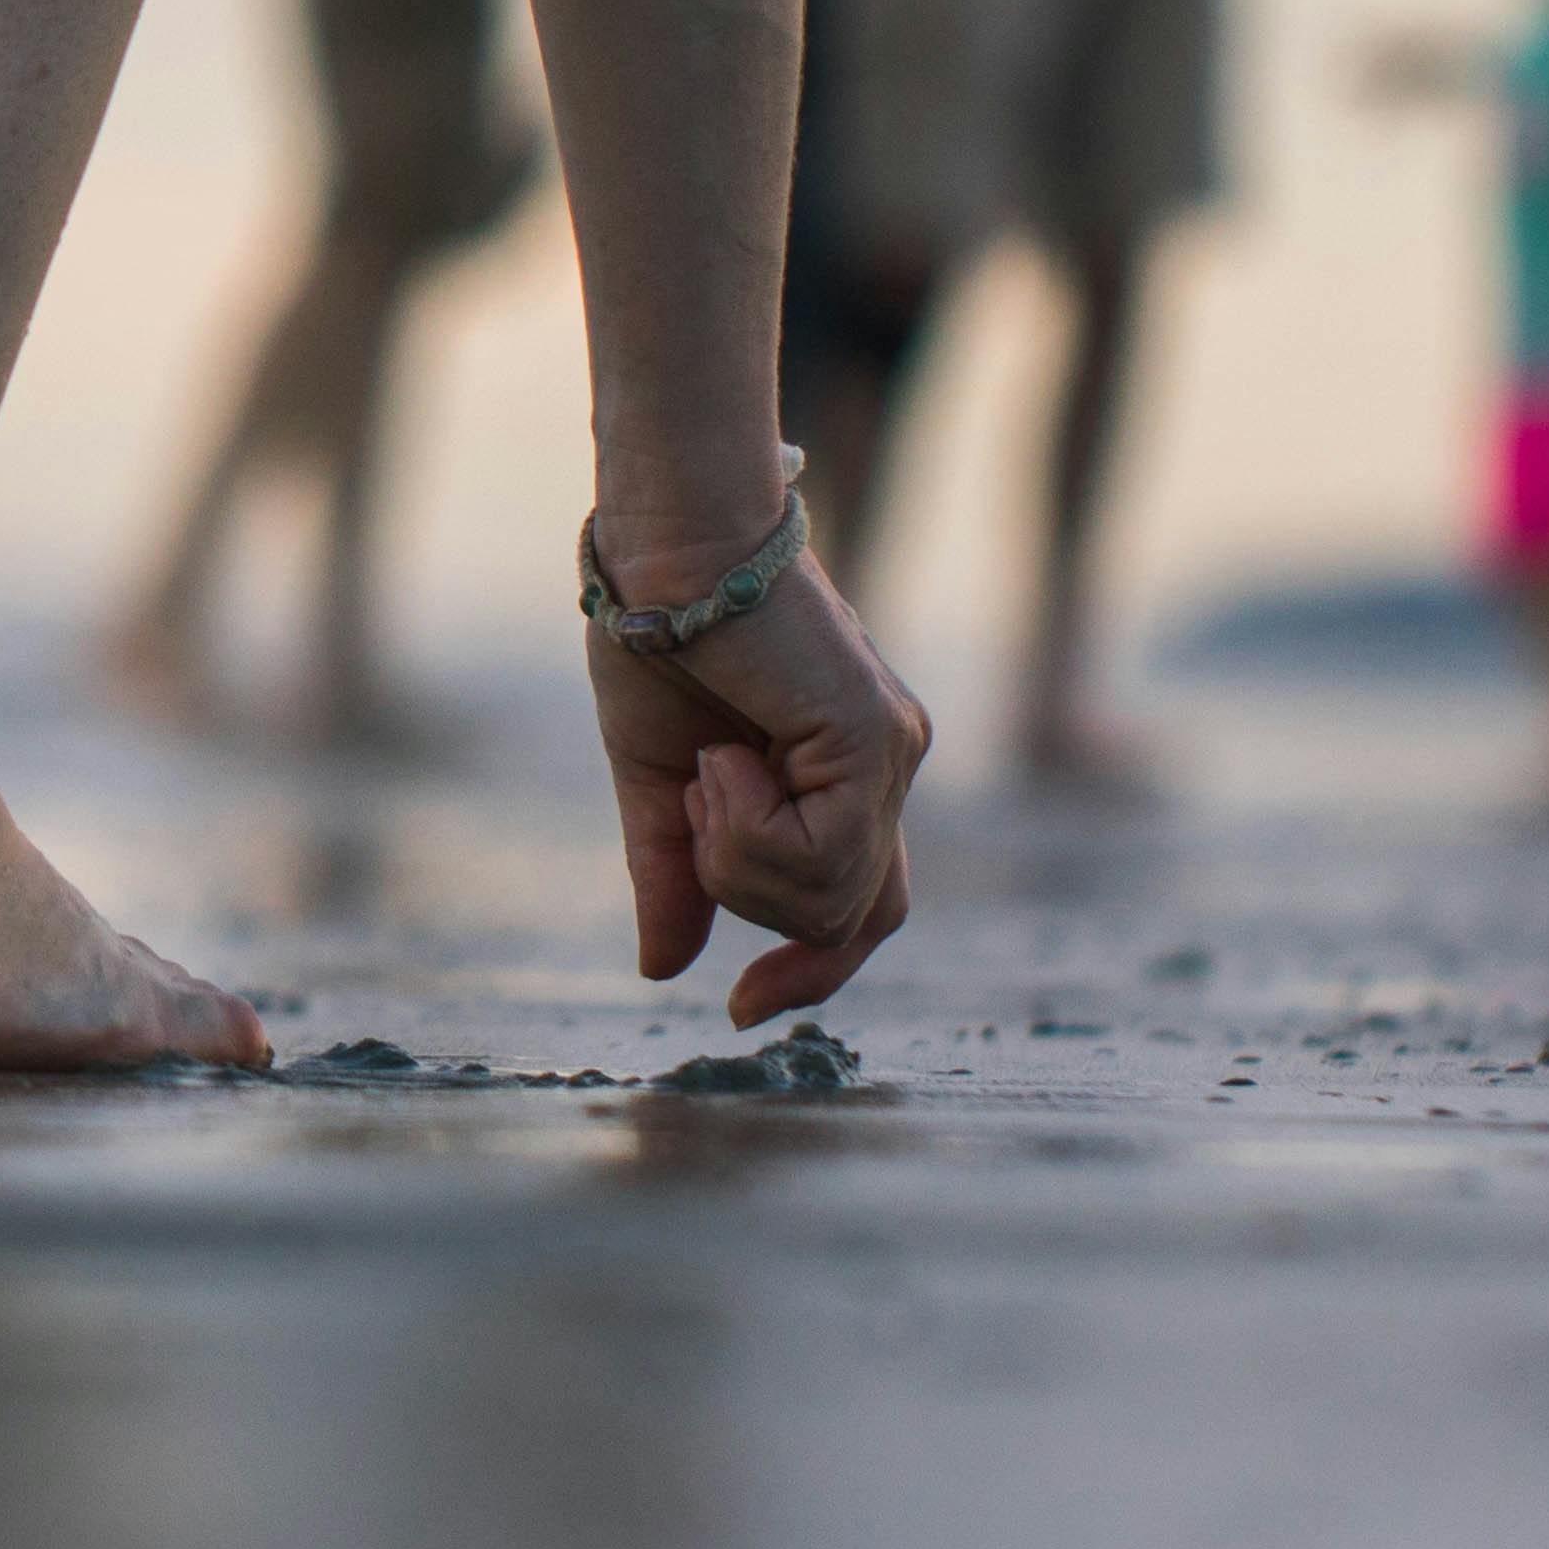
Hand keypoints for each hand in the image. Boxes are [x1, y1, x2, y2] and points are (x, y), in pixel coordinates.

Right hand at [587, 528, 925, 1024]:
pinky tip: (723, 758)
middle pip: (857, 920)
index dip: (813, 974)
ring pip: (831, 902)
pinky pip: (821, 855)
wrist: (667, 542)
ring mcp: (890, 753)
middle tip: (696, 817)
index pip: (865, 910)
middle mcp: (887, 767)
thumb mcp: (658, 783)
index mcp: (846, 776)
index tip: (738, 1005)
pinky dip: (748, 831)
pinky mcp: (873, 737)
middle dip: (758, 907)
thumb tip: (663, 968)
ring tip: (708, 766)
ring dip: (738, 858)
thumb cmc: (658, 633)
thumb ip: (675, 873)